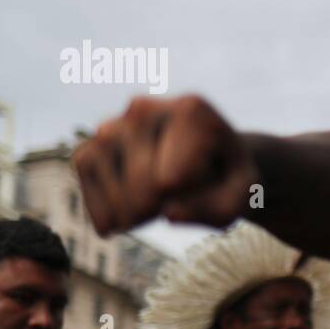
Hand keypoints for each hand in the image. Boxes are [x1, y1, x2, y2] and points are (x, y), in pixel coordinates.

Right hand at [71, 96, 256, 234]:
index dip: (196, 196)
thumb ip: (218, 208)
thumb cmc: (227, 178)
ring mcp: (110, 129)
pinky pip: (93, 202)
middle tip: (184, 194)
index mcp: (190, 110)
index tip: (210, 177)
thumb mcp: (243, 196)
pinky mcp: (86, 153)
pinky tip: (131, 217)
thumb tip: (170, 214)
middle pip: (147, 188)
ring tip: (160, 203)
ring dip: (139, 217)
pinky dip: (110, 218)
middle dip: (166, 208)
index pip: (177, 179)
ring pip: (117, 196)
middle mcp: (143, 109)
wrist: (204, 164)